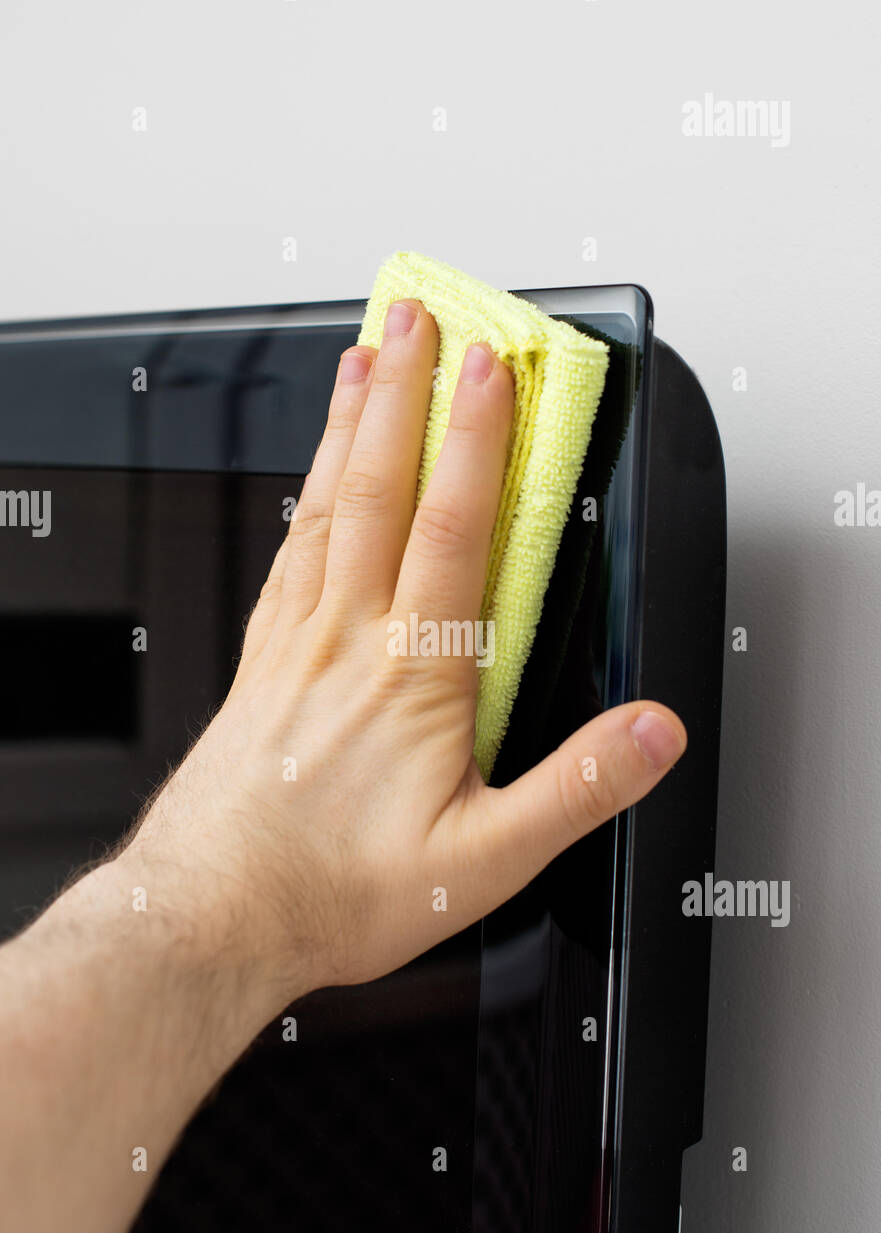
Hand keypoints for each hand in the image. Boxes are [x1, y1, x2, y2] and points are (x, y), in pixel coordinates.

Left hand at [121, 297, 686, 1004]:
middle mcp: (347, 640)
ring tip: (361, 362)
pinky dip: (305, 499)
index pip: (452, 527)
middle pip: (379, 488)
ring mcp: (294, 644)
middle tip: (413, 316)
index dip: (475, 439)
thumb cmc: (332, 889)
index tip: (490, 366)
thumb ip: (576, 788)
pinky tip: (311, 483)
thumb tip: (650, 733)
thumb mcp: (487, 858)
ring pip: (325, 508)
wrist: (213, 916)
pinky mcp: (259, 664)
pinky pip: (287, 555)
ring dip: (349, 428)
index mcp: (412, 674)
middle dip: (403, 393)